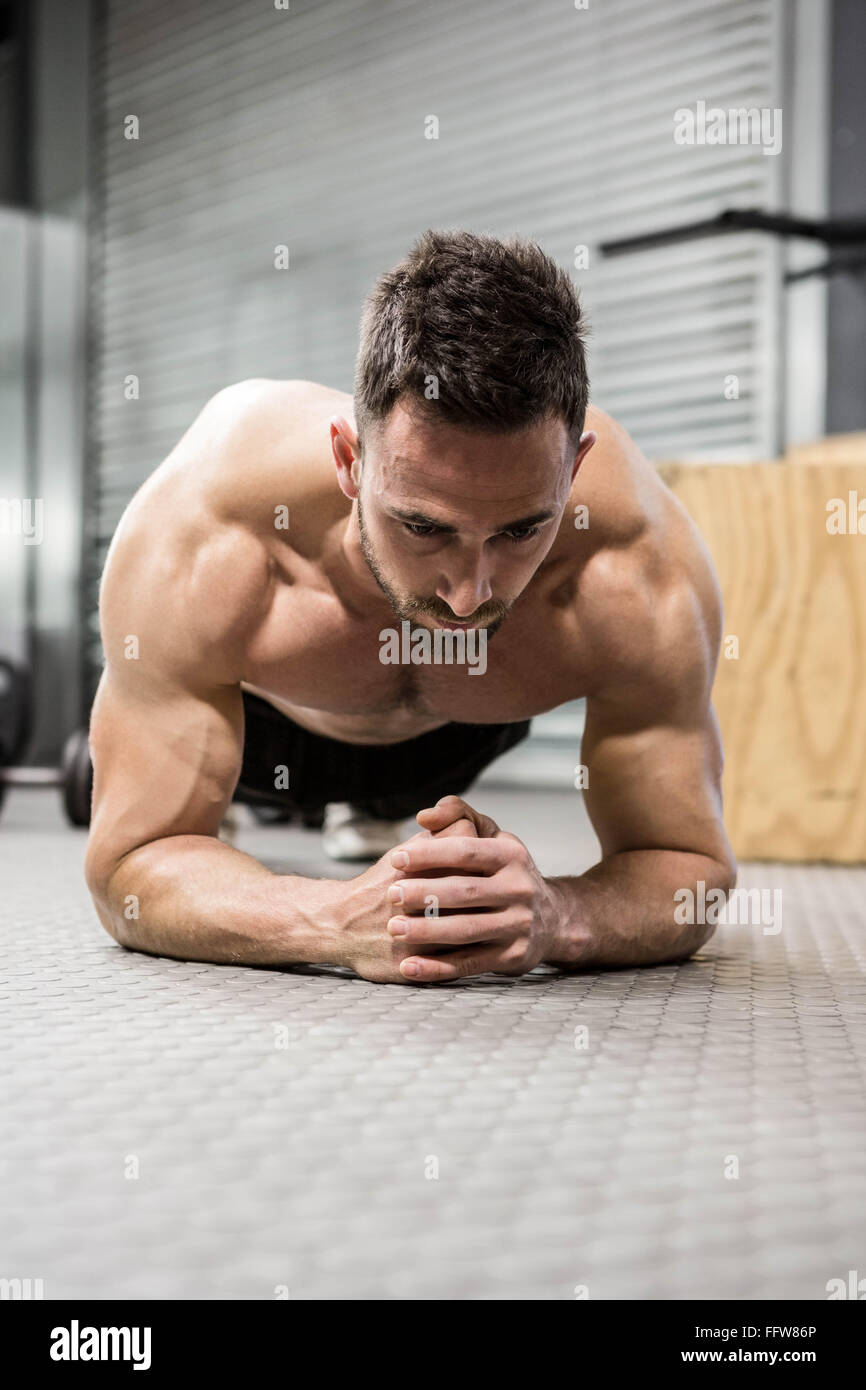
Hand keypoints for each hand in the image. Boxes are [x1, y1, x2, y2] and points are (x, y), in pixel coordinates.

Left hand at [387, 795, 564, 981]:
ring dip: (427, 931)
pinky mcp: (513, 957)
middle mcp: (520, 889)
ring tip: (394, 929)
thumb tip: (423, 816)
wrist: (552, 919)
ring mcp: (518, 925)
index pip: (466, 851)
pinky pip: (470, 963)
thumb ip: (458, 815)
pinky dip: (437, 967)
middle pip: (465, 891)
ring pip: (466, 930)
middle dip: (424, 894)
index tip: (397, 859)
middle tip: (391, 895)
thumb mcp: (492, 836)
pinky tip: (409, 966)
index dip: (430, 854)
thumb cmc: (505, 872)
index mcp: (512, 856)